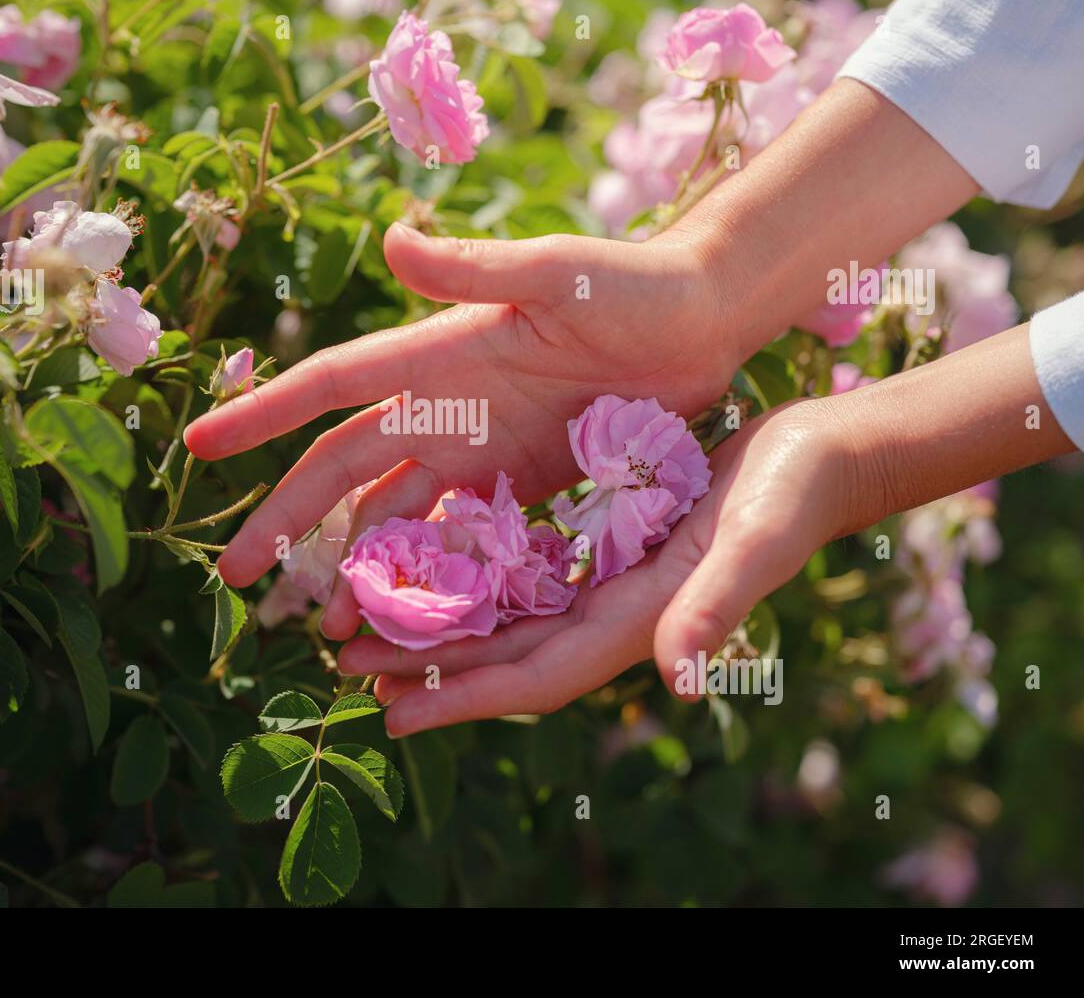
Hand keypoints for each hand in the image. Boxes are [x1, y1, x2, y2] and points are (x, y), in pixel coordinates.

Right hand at [185, 224, 738, 615]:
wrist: (704, 319)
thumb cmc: (634, 284)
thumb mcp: (558, 273)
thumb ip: (476, 267)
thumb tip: (391, 239)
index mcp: (438, 355)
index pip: (331, 387)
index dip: (264, 416)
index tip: (198, 448)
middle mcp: (445, 408)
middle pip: (345, 471)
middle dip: (287, 520)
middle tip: (234, 575)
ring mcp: (481, 451)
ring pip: (394, 516)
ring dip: (353, 566)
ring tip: (320, 628)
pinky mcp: (521, 483)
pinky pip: (458, 538)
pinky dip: (425, 575)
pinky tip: (404, 619)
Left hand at [336, 400, 854, 736]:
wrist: (820, 457)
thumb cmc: (793, 495)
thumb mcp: (752, 543)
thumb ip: (715, 606)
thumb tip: (679, 674)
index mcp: (638, 623)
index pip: (535, 677)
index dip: (464, 699)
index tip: (392, 710)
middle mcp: (616, 615)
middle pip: (505, 657)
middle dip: (428, 667)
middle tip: (347, 665)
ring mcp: (613, 584)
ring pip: (511, 618)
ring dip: (444, 626)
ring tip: (373, 621)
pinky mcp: (614, 549)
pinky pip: (534, 575)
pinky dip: (483, 580)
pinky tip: (441, 564)